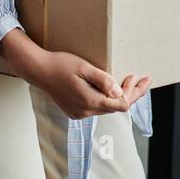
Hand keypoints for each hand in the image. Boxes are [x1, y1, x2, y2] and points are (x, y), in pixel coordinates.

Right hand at [0, 29, 149, 118]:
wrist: (38, 70)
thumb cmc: (60, 65)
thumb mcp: (84, 67)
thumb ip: (103, 80)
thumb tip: (119, 92)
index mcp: (89, 101)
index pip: (122, 104)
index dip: (133, 92)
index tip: (139, 77)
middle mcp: (85, 112)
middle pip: (116, 107)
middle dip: (130, 93)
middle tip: (140, 79)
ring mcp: (79, 113)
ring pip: (107, 108)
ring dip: (118, 96)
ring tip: (127, 80)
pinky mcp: (75, 111)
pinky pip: (97, 107)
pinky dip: (106, 98)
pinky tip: (109, 87)